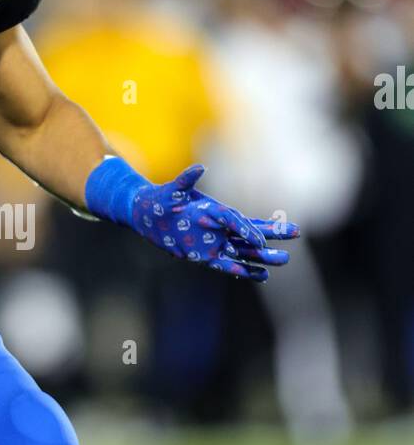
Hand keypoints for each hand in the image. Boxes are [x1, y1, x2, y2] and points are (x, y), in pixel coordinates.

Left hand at [131, 165, 298, 281]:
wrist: (148, 212)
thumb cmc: (161, 198)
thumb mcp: (172, 190)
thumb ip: (185, 181)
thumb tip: (200, 169)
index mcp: (214, 210)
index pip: (236, 220)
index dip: (247, 229)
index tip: (259, 239)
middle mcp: (218, 226)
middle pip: (250, 231)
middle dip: (272, 233)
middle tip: (297, 232)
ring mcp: (214, 242)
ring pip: (244, 251)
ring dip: (263, 256)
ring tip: (285, 259)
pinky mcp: (205, 256)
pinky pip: (228, 265)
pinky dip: (244, 270)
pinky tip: (262, 275)